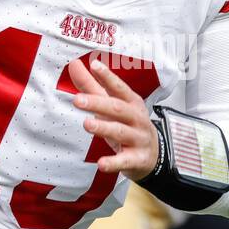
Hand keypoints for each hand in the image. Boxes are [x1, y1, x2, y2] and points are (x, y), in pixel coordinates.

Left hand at [69, 57, 158, 180]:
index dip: (108, 77)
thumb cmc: (129, 126)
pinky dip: (113, 162)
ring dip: (104, 127)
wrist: (153, 155)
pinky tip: (102, 163)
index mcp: (131, 103)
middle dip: (98, 103)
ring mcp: (138, 138)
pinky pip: (124, 160)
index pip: (119, 88)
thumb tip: (75, 65)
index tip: (94, 66)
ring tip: (87, 124)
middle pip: (118, 108)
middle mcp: (136, 118)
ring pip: (121, 132)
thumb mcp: (113, 105)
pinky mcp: (137, 158)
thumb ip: (92, 86)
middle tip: (78, 100)